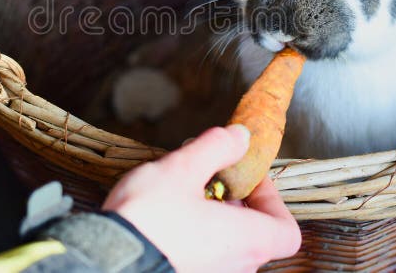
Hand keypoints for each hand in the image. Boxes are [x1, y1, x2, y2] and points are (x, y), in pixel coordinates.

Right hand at [102, 125, 300, 271]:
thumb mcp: (183, 168)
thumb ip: (218, 148)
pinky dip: (197, 233)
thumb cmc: (148, 218)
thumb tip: (241, 137)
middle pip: (256, 234)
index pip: (287, 232)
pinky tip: (169, 212)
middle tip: (209, 175)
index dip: (274, 202)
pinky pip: (206, 253)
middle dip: (235, 200)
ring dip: (214, 216)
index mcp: (246, 242)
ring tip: (183, 190)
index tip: (248, 179)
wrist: (107, 256)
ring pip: (228, 244)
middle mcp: (235, 267)